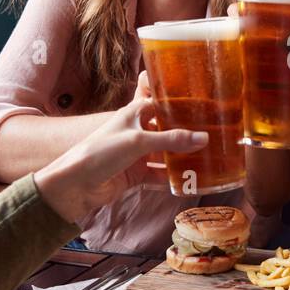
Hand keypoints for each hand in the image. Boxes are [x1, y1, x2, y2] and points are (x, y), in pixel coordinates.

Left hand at [32, 93, 207, 224]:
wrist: (75, 184)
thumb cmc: (101, 152)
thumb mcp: (138, 141)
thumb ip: (171, 139)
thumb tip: (204, 138)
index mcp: (135, 114)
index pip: (161, 104)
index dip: (180, 106)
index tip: (205, 108)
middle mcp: (137, 132)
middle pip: (166, 131)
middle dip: (186, 135)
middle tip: (213, 137)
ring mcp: (136, 154)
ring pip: (164, 154)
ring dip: (181, 158)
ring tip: (207, 160)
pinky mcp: (136, 174)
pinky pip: (159, 174)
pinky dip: (171, 178)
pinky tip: (189, 181)